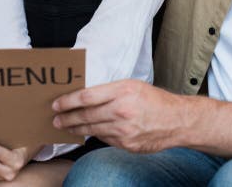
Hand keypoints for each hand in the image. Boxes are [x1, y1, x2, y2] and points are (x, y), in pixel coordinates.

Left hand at [52, 79, 185, 153]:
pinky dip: (94, 134)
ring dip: (75, 128)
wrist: (177, 121)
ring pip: (92, 129)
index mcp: (122, 91)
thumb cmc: (154, 100)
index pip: (86, 97)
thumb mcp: (132, 86)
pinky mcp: (126, 144)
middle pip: (85, 115)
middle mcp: (121, 111)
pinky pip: (104, 139)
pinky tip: (87, 132)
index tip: (56, 103)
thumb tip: (84, 97)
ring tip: (65, 126)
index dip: (68, 101)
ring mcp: (124, 130)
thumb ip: (109, 91)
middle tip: (55, 118)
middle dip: (67, 117)